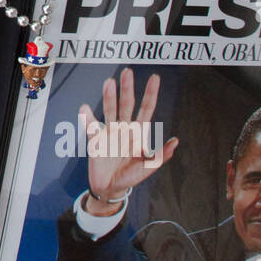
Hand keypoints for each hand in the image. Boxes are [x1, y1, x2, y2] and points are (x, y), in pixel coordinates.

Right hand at [80, 68, 177, 215]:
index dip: (150, 94)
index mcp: (138, 133)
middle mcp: (124, 128)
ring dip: (109, 96)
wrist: (109, 188)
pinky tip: (85, 108)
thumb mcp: (148, 168)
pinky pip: (91, 126)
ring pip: (110, 110)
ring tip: (109, 82)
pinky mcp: (96, 139)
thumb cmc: (130, 177)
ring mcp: (109, 132)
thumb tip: (175, 140)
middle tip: (127, 72)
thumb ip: (160, 155)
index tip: (154, 78)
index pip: (146, 109)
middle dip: (127, 89)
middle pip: (126, 104)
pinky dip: (88, 117)